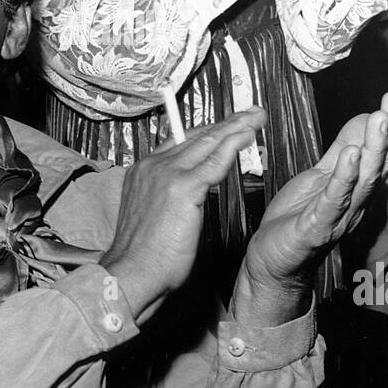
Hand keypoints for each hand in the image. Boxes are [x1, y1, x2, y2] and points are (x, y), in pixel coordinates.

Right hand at [101, 107, 266, 319]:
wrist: (132, 274)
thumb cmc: (143, 257)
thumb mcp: (153, 217)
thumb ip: (170, 198)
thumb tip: (192, 195)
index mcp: (143, 172)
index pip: (181, 142)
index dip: (208, 133)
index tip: (226, 127)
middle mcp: (152, 166)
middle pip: (197, 136)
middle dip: (227, 123)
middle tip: (250, 113)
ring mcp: (166, 174)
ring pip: (208, 143)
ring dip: (236, 127)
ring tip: (256, 118)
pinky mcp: (182, 188)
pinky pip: (214, 161)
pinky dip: (233, 145)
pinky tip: (247, 136)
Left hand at [242, 88, 387, 288]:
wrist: (272, 260)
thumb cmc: (298, 218)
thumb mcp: (322, 176)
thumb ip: (342, 150)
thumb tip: (365, 118)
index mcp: (358, 188)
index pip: (385, 153)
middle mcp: (357, 202)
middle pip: (382, 163)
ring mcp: (340, 215)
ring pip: (365, 179)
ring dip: (375, 147)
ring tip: (381, 117)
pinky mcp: (318, 227)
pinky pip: (334, 200)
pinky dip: (344, 177)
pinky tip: (351, 154)